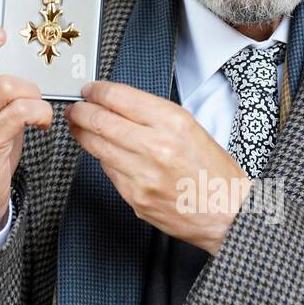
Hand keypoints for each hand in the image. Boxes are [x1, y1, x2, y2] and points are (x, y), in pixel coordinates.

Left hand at [64, 81, 251, 253]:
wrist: (228, 214)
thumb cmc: (215, 173)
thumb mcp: (192, 129)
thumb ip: (155, 116)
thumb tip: (118, 106)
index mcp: (173, 123)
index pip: (119, 97)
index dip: (96, 91)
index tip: (89, 91)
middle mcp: (156, 147)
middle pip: (100, 121)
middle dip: (80, 112)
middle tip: (75, 109)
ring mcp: (142, 175)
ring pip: (97, 147)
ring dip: (83, 135)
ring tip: (80, 128)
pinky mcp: (135, 198)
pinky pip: (108, 172)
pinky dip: (104, 160)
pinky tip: (107, 155)